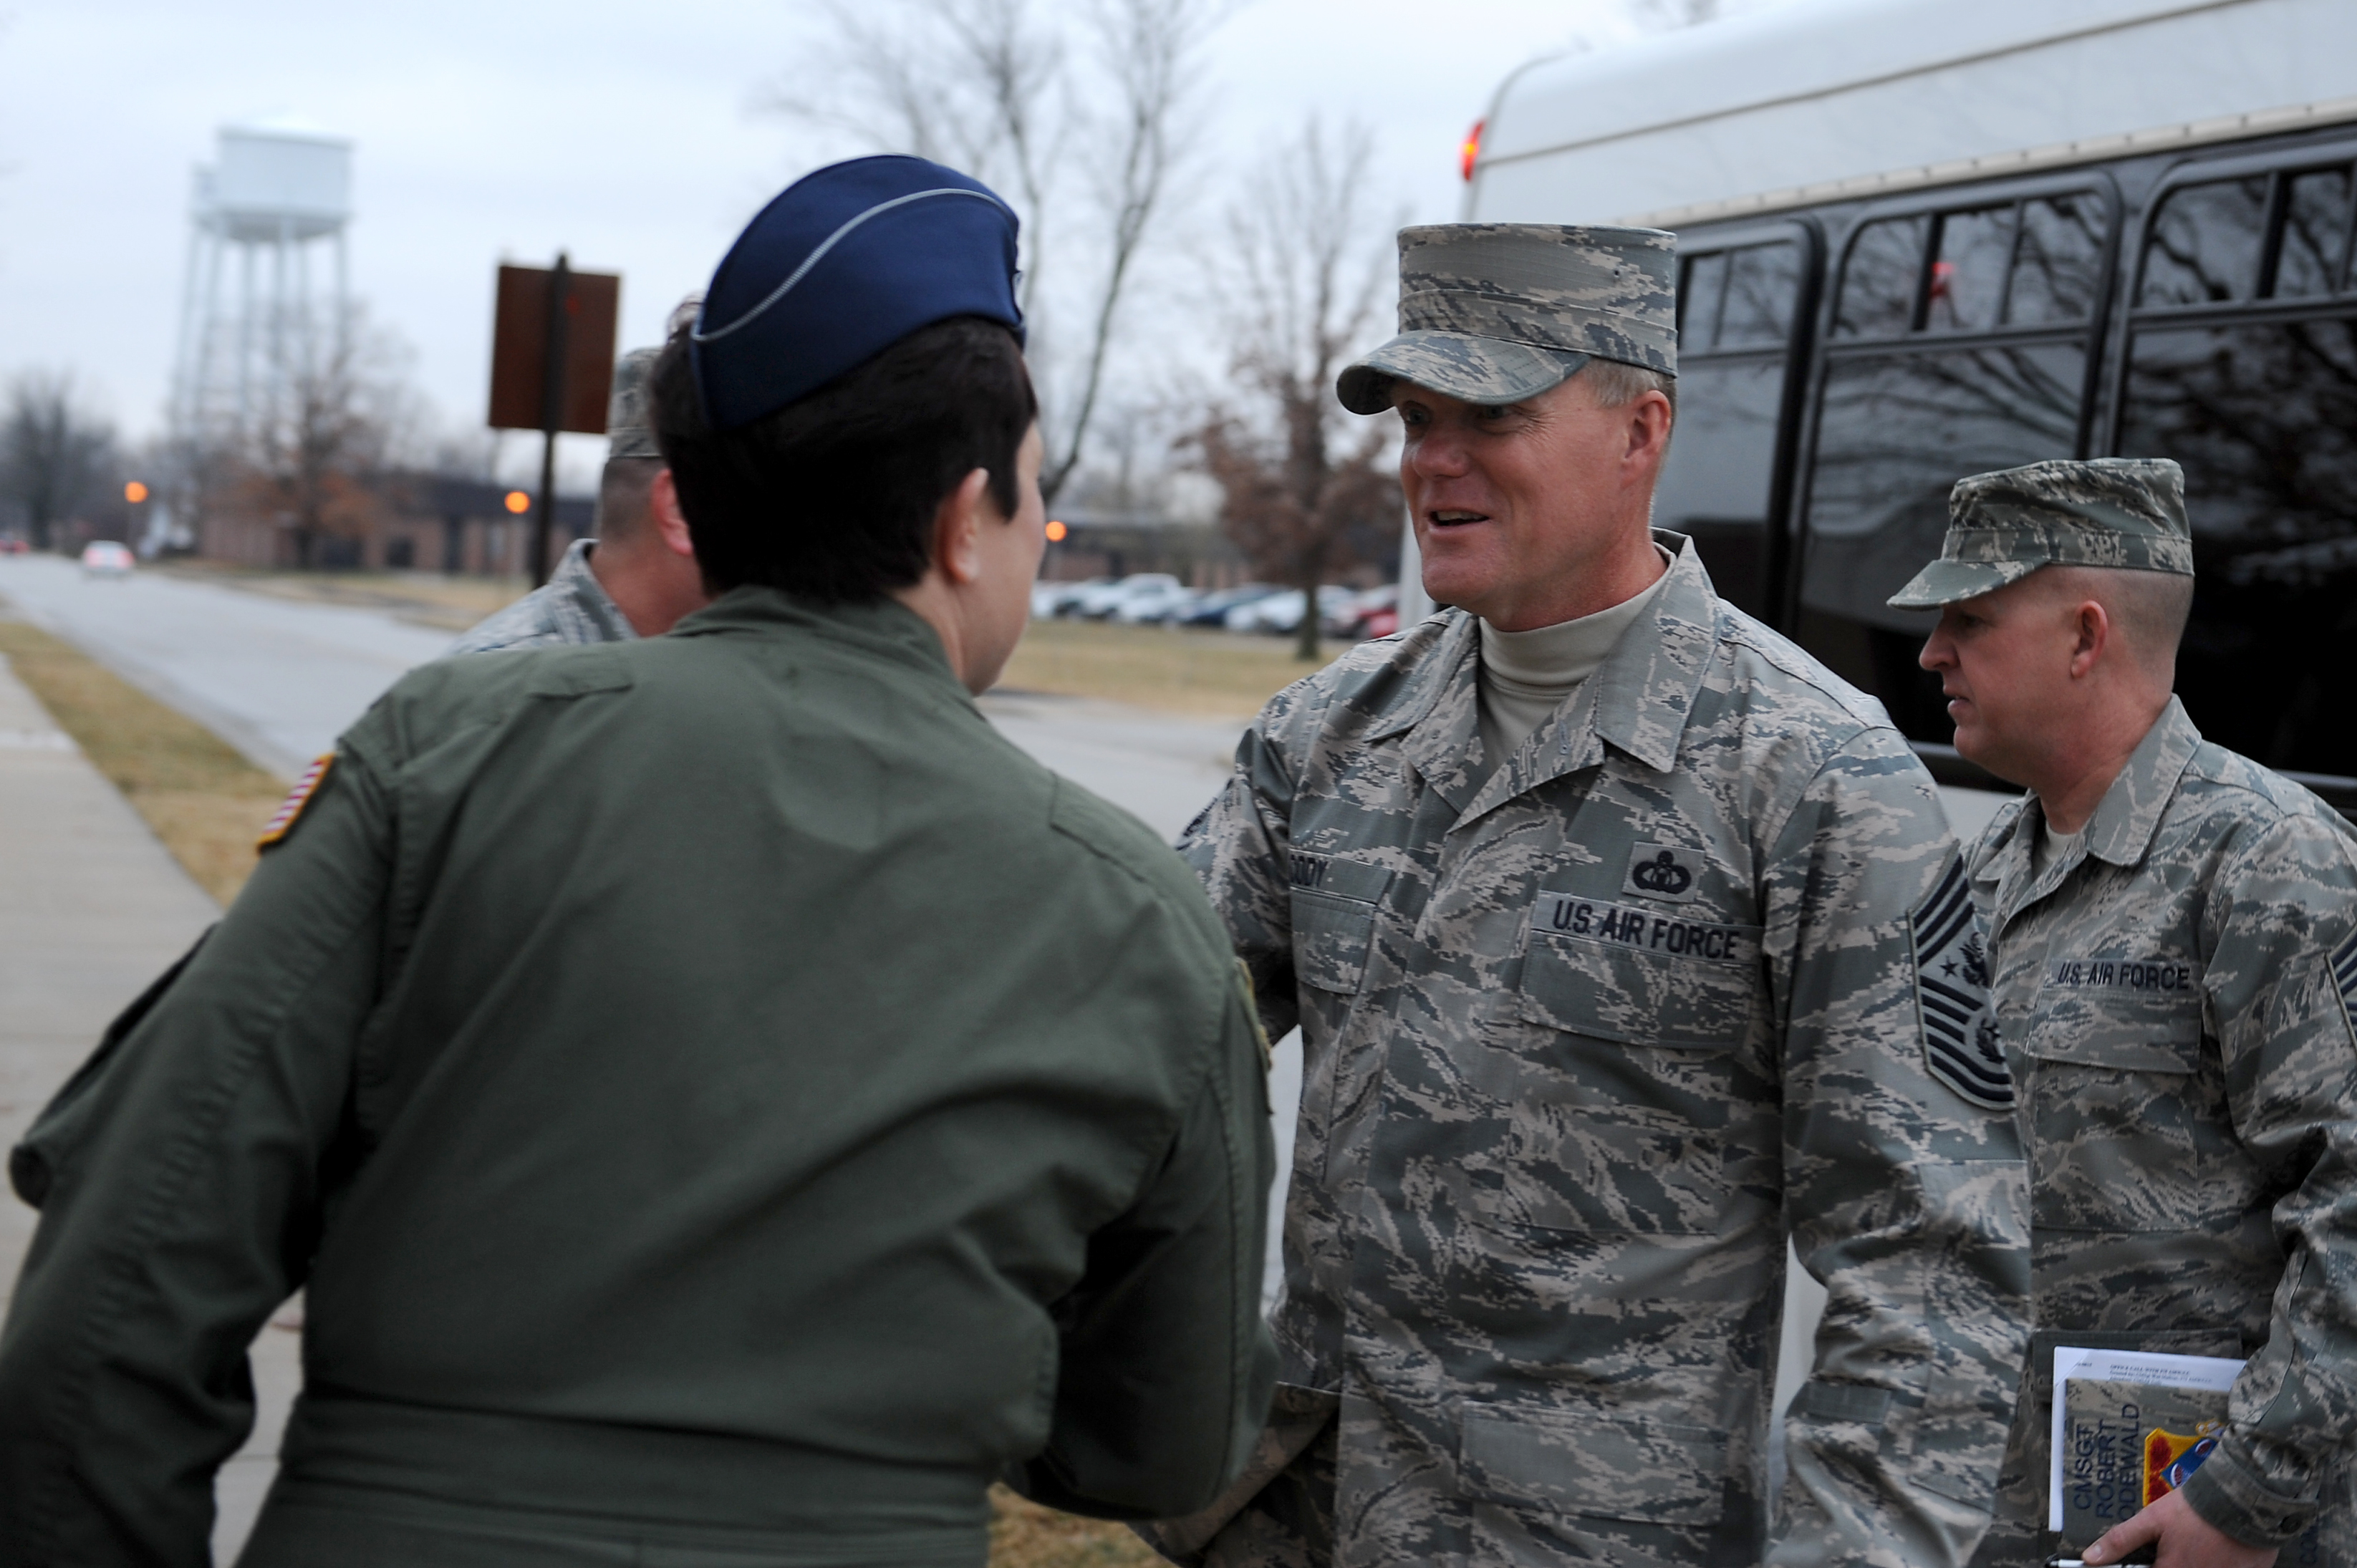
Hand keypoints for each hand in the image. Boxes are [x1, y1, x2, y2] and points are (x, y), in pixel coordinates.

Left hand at [2083, 1488, 2277, 1567]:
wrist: (2244, 1498)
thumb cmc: (2195, 1510)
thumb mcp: (2152, 1520)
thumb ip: (2121, 1541)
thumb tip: (2090, 1559)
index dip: (2147, 1566)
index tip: (2153, 1556)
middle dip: (2172, 1561)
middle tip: (2178, 1545)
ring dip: (2196, 1560)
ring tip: (2199, 1543)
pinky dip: (2219, 1562)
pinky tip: (2220, 1549)